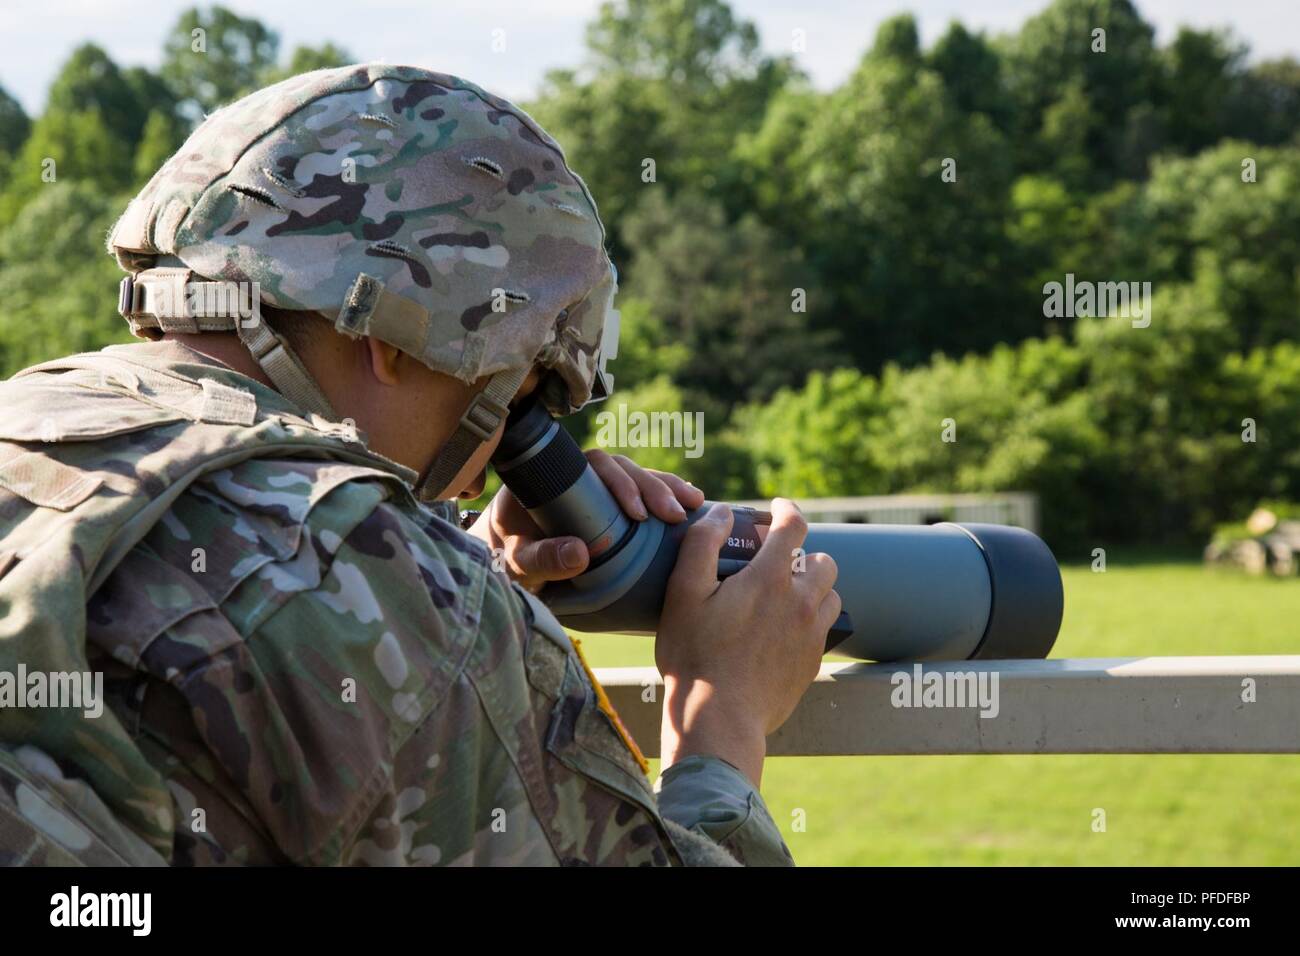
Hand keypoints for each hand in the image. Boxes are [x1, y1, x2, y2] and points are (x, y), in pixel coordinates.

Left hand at [467, 450, 704, 591]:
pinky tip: (691, 505)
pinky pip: (640, 495)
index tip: (638, 512)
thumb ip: (541, 558)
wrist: (500, 570)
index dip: (619, 481)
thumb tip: (580, 553)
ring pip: (635, 477)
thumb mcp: (516, 563)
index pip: (589, 465)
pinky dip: (666, 497)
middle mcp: (573, 477)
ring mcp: (593, 491)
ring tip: (694, 505)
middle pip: (619, 468)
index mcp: (546, 479)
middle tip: (673, 513)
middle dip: (651, 486)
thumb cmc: (502, 562)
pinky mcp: (609, 508)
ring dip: (666, 488)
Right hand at [655, 499, 840, 786]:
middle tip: (773, 563)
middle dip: (802, 553)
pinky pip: (822, 630)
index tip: (775, 509)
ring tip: (781, 598)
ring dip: (811, 588)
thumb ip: (701, 543)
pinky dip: (808, 621)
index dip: (785, 509)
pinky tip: (779, 632)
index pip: (794, 526)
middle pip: (823, 560)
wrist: (719, 720)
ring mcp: (812, 635)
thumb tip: (722, 512)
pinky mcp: (812, 663)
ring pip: (830, 595)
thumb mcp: (683, 593)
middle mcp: (802, 602)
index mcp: (771, 578)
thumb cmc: (695, 656)